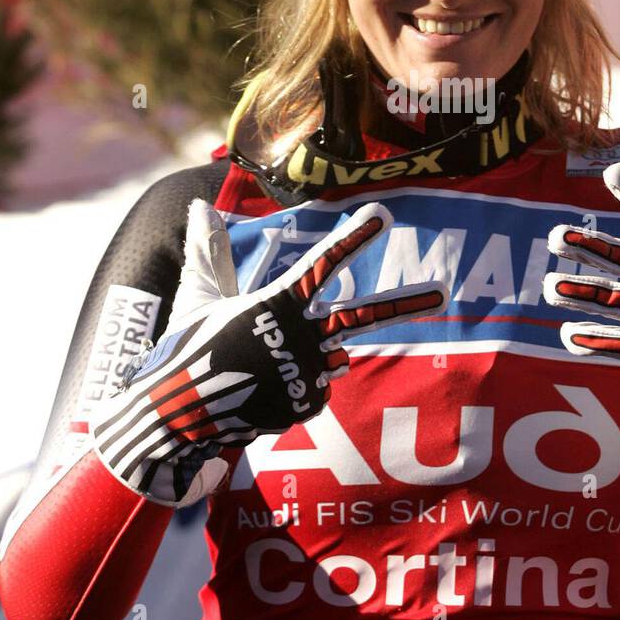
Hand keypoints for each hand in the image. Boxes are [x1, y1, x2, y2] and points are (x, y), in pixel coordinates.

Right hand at [93, 200, 447, 504]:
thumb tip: (198, 205)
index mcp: (276, 303)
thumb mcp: (199, 296)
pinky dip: (299, 384)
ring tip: (267, 368)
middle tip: (442, 292)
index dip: (355, 236)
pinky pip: (318, 387)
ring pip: (331, 354)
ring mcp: (306, 372)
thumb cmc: (187, 348)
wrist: (176, 415)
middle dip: (405, 303)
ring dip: (312, 355)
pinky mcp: (306, 405)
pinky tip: (267, 391)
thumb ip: (210, 252)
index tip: (382, 214)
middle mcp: (300, 335)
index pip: (324, 263)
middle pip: (363, 316)